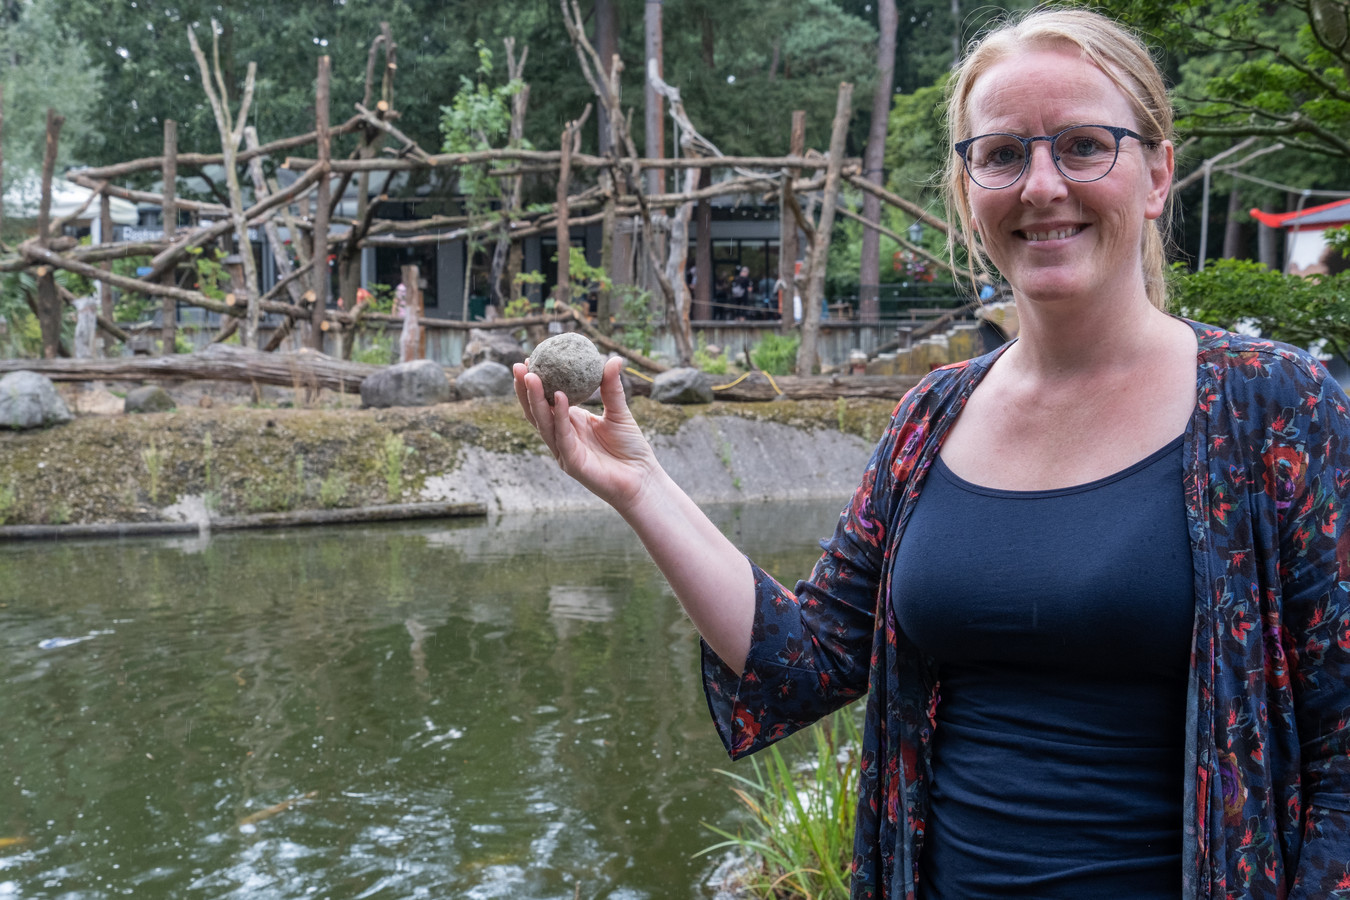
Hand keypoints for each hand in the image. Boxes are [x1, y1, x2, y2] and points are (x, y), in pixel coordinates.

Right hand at [513, 356, 658, 510]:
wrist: (642, 478)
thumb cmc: (630, 448)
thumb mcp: (620, 412)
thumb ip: (612, 387)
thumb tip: (614, 358)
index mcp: (569, 423)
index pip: (545, 401)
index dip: (535, 382)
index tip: (529, 358)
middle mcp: (562, 436)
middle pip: (536, 411)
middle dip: (525, 389)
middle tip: (519, 366)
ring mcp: (564, 450)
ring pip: (544, 423)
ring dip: (535, 399)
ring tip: (530, 376)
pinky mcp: (572, 463)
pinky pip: (563, 436)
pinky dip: (560, 416)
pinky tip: (558, 397)